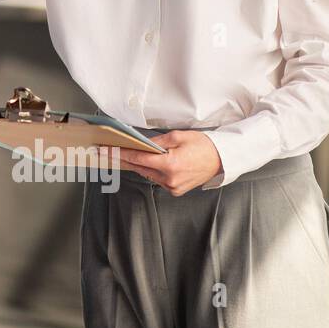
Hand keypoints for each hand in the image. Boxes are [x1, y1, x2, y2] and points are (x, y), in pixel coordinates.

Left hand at [100, 130, 222, 195]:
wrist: (222, 159)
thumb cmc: (203, 146)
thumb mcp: (178, 136)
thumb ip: (157, 141)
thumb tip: (141, 144)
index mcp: (170, 164)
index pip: (138, 158)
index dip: (120, 154)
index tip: (106, 151)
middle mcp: (170, 179)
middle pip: (140, 168)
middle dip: (124, 159)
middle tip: (108, 152)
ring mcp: (173, 187)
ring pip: (147, 174)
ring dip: (137, 165)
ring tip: (122, 156)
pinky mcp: (176, 190)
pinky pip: (157, 180)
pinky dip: (150, 171)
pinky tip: (144, 163)